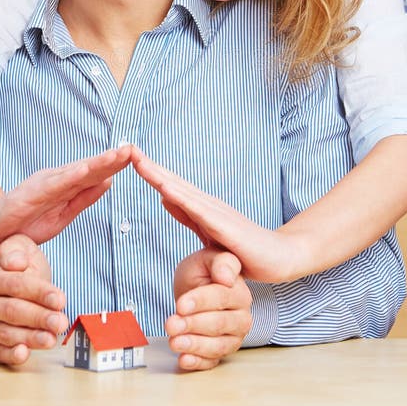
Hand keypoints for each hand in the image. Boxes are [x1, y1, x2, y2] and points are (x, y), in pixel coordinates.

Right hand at [0, 146, 132, 247]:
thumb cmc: (26, 222)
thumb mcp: (63, 215)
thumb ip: (85, 198)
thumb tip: (110, 182)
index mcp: (67, 186)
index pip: (96, 174)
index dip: (116, 164)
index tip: (138, 155)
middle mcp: (56, 180)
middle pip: (89, 168)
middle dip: (111, 158)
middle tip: (133, 148)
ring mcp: (42, 185)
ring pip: (74, 173)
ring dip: (95, 163)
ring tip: (115, 156)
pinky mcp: (28, 195)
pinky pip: (51, 186)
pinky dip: (68, 177)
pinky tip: (83, 170)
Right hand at [0, 233, 67, 365]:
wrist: (12, 283)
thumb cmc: (22, 266)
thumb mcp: (20, 247)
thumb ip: (15, 250)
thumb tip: (15, 263)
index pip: (16, 285)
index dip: (39, 292)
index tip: (60, 299)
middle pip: (13, 311)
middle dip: (39, 318)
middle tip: (60, 322)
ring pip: (8, 334)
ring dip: (31, 338)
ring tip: (51, 339)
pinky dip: (10, 356)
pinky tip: (24, 354)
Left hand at [132, 148, 301, 282]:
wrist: (280, 258)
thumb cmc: (245, 248)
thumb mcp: (208, 231)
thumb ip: (187, 215)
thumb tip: (164, 197)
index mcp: (201, 207)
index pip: (171, 185)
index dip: (150, 171)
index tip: (129, 157)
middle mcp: (208, 204)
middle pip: (173, 182)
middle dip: (150, 166)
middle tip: (127, 147)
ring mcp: (217, 214)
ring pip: (182, 192)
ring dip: (160, 176)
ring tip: (139, 161)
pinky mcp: (226, 228)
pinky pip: (198, 213)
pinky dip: (181, 199)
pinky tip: (165, 190)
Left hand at [166, 249, 251, 370]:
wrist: (197, 289)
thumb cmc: (203, 274)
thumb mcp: (207, 260)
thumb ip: (220, 263)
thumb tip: (226, 277)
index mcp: (239, 292)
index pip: (220, 298)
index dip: (199, 302)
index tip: (180, 305)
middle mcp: (241, 317)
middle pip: (218, 324)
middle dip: (192, 325)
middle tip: (171, 323)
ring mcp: (233, 337)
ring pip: (217, 346)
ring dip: (194, 345)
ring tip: (174, 342)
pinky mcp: (221, 352)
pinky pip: (212, 362)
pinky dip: (197, 363)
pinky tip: (184, 359)